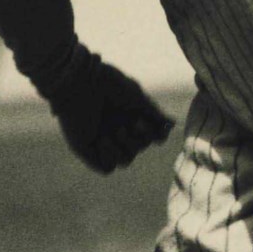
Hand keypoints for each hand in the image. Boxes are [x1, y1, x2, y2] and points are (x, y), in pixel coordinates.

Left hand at [40, 45, 174, 173]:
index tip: (146, 121)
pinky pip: (106, 168)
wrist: (80, 83)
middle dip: (139, 138)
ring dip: (126, 147)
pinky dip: (110, 157)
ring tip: (114, 132)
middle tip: (130, 123)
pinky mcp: (87, 150)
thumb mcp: (137, 97)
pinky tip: (103, 140)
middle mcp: (117, 129)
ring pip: (126, 160)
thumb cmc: (108, 84)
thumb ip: (154, 112)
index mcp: (129, 117)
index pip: (151, 137)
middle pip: (140, 148)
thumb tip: (172, 124)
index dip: (154, 135)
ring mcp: (102, 141)